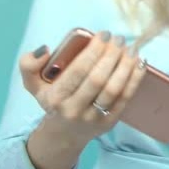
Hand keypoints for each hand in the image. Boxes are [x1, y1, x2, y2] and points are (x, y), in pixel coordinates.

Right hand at [19, 30, 145, 145]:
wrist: (64, 133)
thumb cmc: (53, 100)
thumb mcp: (34, 85)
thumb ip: (29, 65)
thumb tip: (46, 50)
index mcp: (55, 97)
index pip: (78, 71)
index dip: (93, 51)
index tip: (104, 35)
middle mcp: (74, 110)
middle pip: (98, 79)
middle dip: (111, 55)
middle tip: (119, 39)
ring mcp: (93, 118)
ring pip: (114, 89)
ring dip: (125, 66)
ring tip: (131, 48)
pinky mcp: (109, 122)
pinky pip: (125, 99)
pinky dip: (135, 79)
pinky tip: (139, 62)